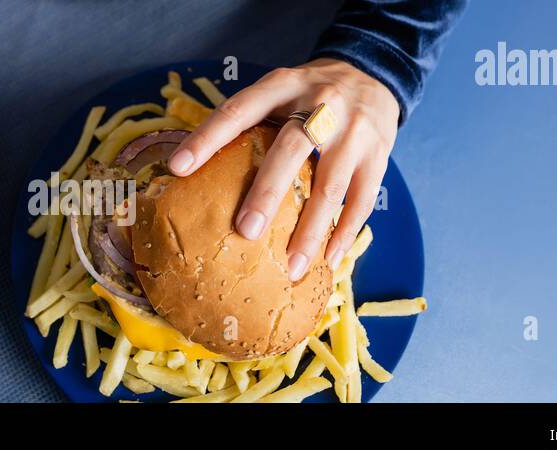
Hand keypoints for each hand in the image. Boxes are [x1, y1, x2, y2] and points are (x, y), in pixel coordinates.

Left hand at [168, 58, 399, 279]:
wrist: (372, 74)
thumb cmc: (308, 95)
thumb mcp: (279, 90)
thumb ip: (247, 122)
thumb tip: (193, 170)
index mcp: (283, 85)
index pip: (238, 110)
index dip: (207, 137)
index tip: (178, 168)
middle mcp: (321, 104)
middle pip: (290, 150)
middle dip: (267, 194)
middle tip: (245, 231)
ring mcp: (354, 130)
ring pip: (330, 186)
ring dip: (310, 231)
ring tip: (291, 267)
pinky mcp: (379, 154)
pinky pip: (362, 200)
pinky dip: (345, 233)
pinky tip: (328, 259)